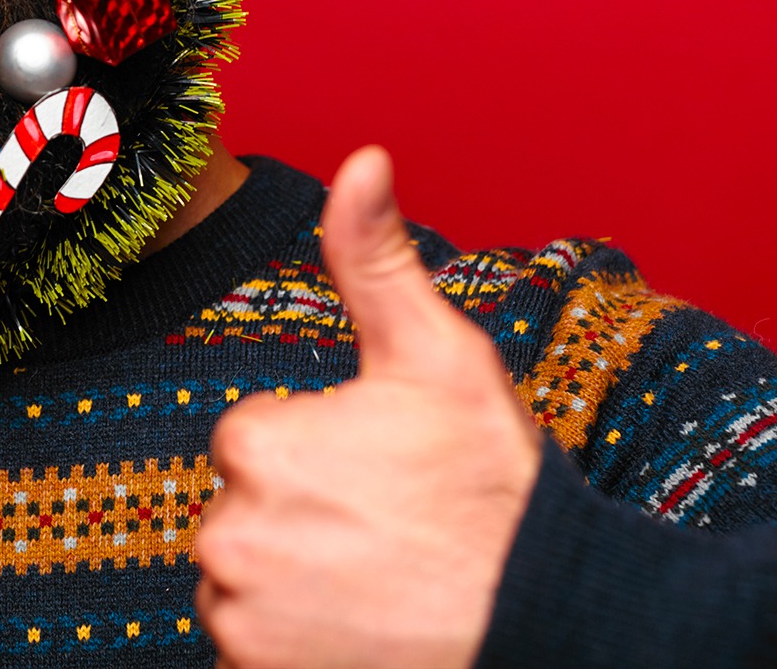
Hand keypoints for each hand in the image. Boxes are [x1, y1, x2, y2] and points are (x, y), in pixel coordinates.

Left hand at [195, 147, 541, 668]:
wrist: (547, 624)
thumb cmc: (494, 489)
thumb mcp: (439, 356)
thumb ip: (375, 257)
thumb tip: (362, 158)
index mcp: (257, 441)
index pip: (257, 436)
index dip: (325, 449)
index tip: (387, 472)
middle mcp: (229, 533)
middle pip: (248, 509)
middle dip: (305, 516)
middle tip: (391, 530)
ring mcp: (240, 618)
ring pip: (248, 579)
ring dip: (297, 581)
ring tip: (381, 581)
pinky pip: (253, 649)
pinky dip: (294, 645)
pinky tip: (362, 630)